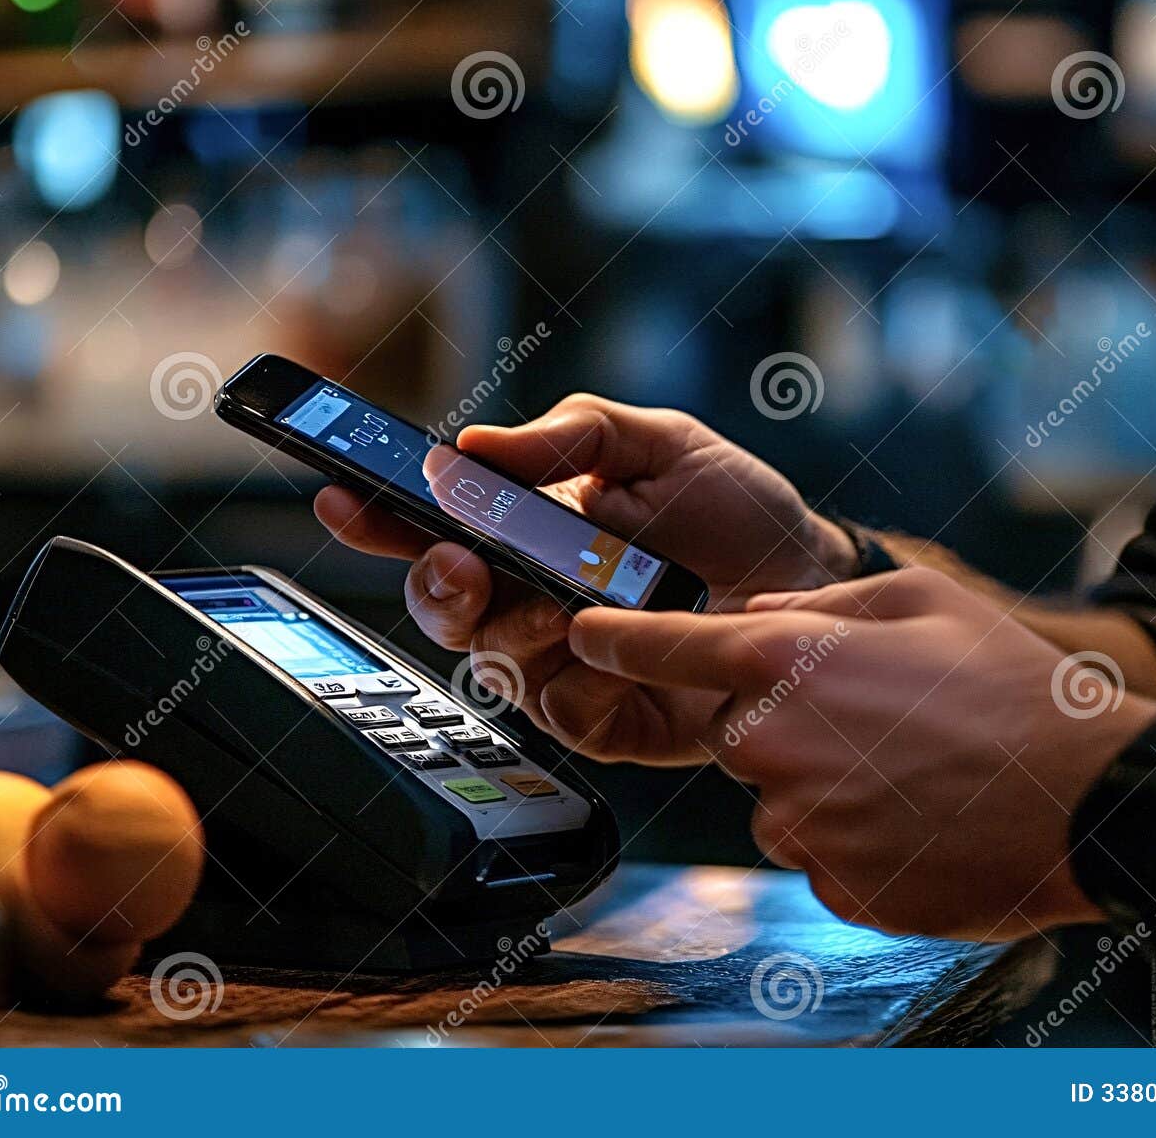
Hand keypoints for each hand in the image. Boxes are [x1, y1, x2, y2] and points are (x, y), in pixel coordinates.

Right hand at [315, 393, 856, 764]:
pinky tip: (616, 653)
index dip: (379, 516)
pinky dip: (580, 681)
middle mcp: (532, 600)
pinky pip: (560, 712)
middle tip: (462, 562)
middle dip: (439, 584)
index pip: (434, 526)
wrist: (813, 581)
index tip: (342, 495)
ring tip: (566, 600)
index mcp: (529, 531)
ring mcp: (566, 664)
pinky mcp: (606, 721)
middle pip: (443, 606)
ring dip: (519, 629)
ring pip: (493, 663)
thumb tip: (475, 446)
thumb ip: (571, 435)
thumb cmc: (735, 509)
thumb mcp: (658, 442)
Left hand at [566, 568, 1155, 938]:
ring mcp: (800, 824)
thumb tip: (752, 621)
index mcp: (788, 665)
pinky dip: (852, 839)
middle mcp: (774, 747)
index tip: (582, 631)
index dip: (617, 637)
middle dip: (785, 724)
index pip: (668, 647)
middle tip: (875, 720)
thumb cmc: (1014, 691)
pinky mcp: (831, 886)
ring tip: (909, 772)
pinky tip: (916, 818)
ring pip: (776, 800)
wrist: (1091, 800)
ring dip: (819, 786)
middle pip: (737, 734)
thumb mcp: (922, 602)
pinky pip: (816, 855)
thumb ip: (820, 605)